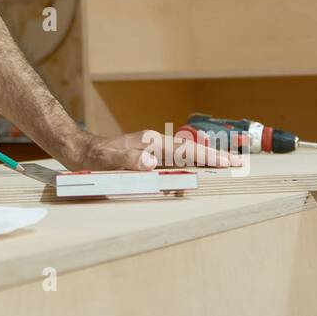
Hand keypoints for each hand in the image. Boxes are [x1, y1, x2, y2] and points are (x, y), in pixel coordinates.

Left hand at [69, 129, 243, 170]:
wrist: (79, 151)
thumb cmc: (92, 158)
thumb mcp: (107, 160)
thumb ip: (128, 160)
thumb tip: (152, 163)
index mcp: (150, 143)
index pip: (185, 150)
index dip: (207, 156)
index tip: (228, 161)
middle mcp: (154, 144)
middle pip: (190, 151)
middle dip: (214, 156)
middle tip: (237, 163)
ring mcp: (152, 150)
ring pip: (184, 156)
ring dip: (203, 160)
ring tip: (225, 164)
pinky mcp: (147, 157)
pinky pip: (173, 163)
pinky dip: (188, 166)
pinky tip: (194, 172)